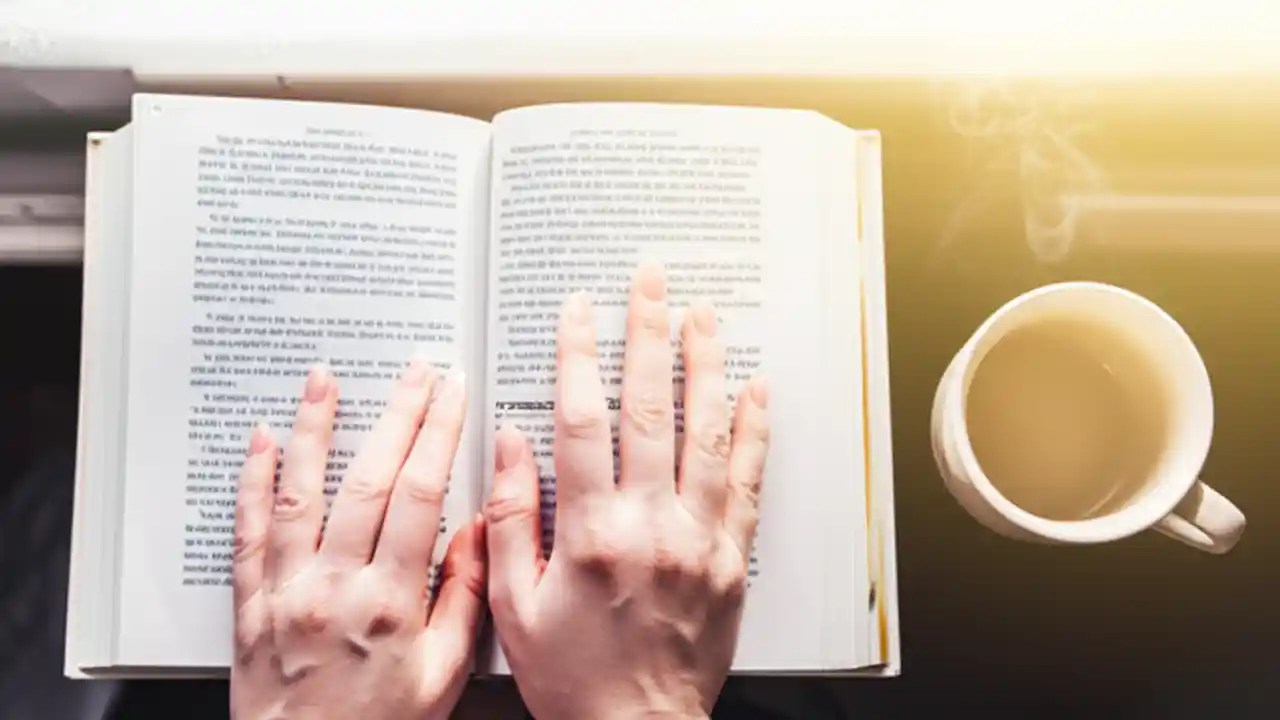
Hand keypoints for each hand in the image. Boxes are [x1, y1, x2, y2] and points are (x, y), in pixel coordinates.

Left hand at [231, 361, 484, 719]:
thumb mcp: (444, 675)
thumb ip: (463, 599)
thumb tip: (474, 532)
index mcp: (392, 602)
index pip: (421, 495)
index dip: (439, 434)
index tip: (452, 393)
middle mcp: (337, 586)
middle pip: (369, 479)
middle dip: (397, 414)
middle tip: (414, 369)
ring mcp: (288, 590)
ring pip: (302, 492)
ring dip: (317, 428)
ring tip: (326, 379)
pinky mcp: (251, 602)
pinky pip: (248, 530)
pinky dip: (253, 481)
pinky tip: (263, 440)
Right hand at [485, 264, 770, 718]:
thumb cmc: (571, 677)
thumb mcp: (513, 606)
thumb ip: (510, 517)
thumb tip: (510, 440)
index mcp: (590, 534)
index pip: (581, 423)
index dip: (577, 357)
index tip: (576, 309)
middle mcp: (652, 525)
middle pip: (650, 410)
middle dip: (648, 335)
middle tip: (650, 280)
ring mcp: (700, 539)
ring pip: (706, 434)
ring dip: (705, 366)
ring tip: (703, 313)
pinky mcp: (733, 558)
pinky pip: (746, 482)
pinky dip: (752, 431)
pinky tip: (755, 388)